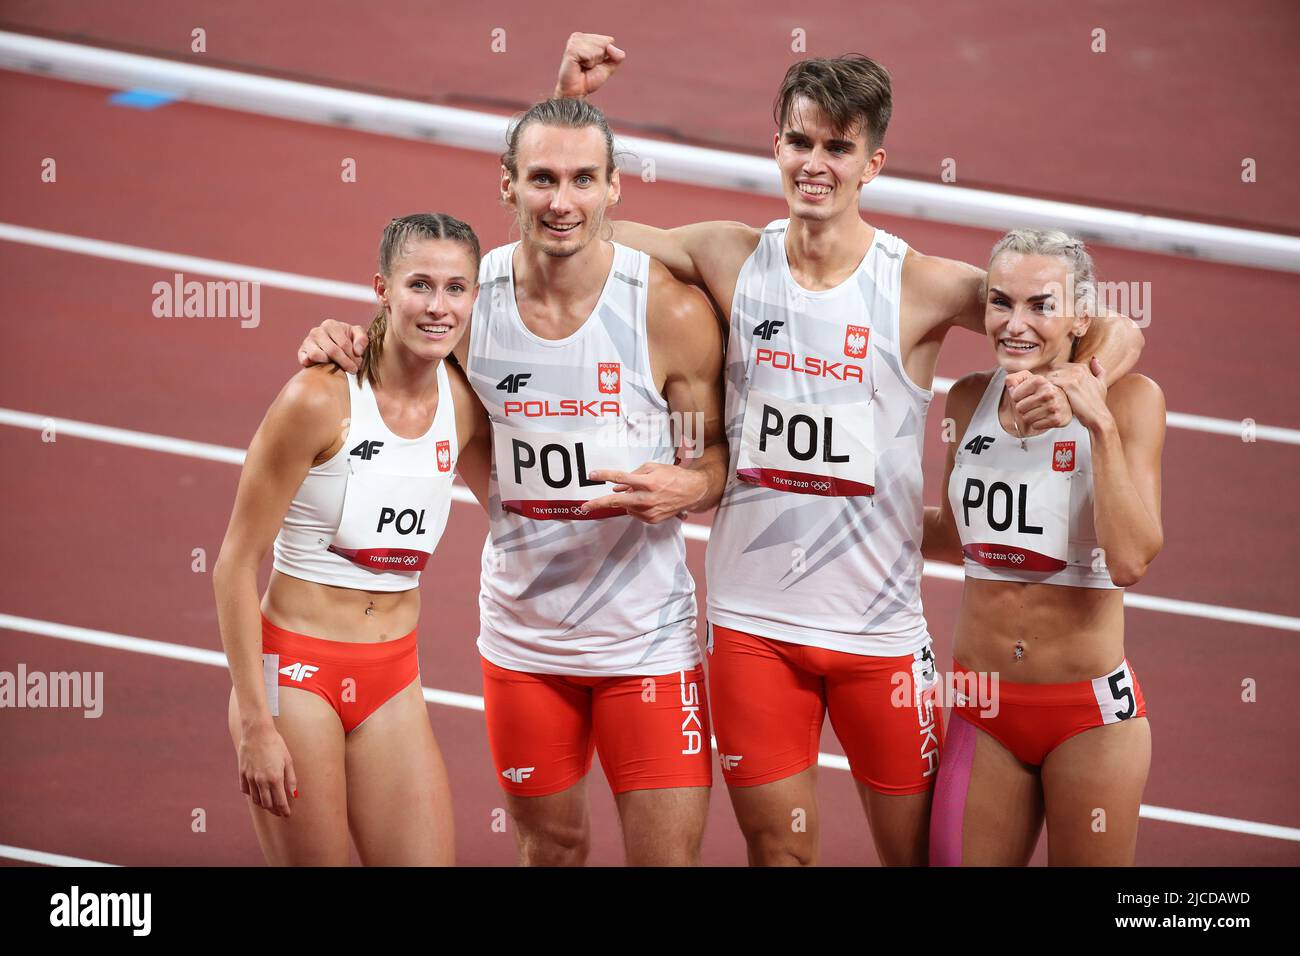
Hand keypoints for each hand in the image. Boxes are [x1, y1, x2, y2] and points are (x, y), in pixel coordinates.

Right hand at [237, 721, 297, 817]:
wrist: (257, 732)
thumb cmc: (275, 744)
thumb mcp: (288, 760)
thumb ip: (291, 779)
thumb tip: (294, 794)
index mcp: (275, 778)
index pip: (280, 802)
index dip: (284, 810)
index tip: (287, 814)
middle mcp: (261, 781)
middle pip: (267, 804)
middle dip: (274, 810)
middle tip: (279, 812)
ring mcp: (250, 778)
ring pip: (256, 799)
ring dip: (263, 805)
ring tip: (270, 805)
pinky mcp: (242, 774)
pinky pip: (246, 790)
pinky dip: (252, 795)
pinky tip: (258, 793)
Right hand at [298, 319, 367, 372]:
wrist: (335, 348)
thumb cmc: (348, 340)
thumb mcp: (358, 336)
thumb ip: (362, 340)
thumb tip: (357, 351)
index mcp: (331, 325)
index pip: (343, 343)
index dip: (353, 356)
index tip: (359, 364)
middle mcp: (317, 331)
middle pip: (332, 351)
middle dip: (345, 363)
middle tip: (353, 370)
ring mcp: (307, 341)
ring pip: (317, 355)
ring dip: (330, 364)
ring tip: (339, 367)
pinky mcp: (301, 352)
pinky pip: (305, 360)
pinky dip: (314, 365)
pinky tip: (325, 368)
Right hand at [554, 32, 624, 98]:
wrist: (576, 91)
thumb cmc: (589, 79)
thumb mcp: (608, 67)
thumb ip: (618, 57)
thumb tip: (611, 47)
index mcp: (587, 37)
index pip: (609, 41)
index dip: (605, 56)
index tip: (594, 63)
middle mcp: (579, 36)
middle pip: (605, 44)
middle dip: (600, 58)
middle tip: (587, 66)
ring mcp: (574, 41)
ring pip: (598, 49)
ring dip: (593, 62)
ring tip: (583, 66)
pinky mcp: (571, 49)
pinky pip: (590, 55)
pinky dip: (588, 64)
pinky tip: (579, 66)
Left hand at [580, 461, 704, 523]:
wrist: (692, 491)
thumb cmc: (672, 476)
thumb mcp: (653, 468)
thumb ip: (633, 475)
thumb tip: (616, 488)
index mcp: (648, 482)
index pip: (621, 478)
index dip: (605, 475)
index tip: (591, 475)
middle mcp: (648, 498)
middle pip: (617, 501)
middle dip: (598, 503)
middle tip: (584, 507)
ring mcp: (650, 511)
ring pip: (626, 506)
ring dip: (626, 500)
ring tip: (641, 492)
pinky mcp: (652, 519)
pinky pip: (634, 513)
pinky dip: (635, 506)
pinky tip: (646, 500)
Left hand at [1005, 369, 1073, 433]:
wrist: (1064, 401)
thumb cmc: (1042, 390)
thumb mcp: (1027, 379)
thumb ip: (1013, 379)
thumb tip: (1009, 384)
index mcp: (1039, 381)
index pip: (1014, 395)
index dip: (1017, 397)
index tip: (1026, 395)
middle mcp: (1048, 392)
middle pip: (1019, 408)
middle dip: (1023, 407)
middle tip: (1032, 404)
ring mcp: (1053, 406)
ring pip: (1026, 418)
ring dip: (1030, 416)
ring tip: (1038, 409)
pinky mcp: (1057, 419)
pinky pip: (1035, 426)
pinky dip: (1037, 423)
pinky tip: (1044, 416)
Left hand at [1046, 357, 1111, 430]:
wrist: (1098, 417)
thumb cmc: (1097, 404)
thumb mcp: (1101, 384)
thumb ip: (1098, 371)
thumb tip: (1094, 359)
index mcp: (1082, 367)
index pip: (1059, 367)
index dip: (1053, 377)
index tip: (1049, 387)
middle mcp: (1078, 369)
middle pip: (1053, 370)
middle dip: (1047, 379)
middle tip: (1041, 391)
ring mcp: (1073, 376)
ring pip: (1050, 375)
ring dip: (1044, 384)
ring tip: (1041, 395)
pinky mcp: (1068, 385)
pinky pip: (1051, 383)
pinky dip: (1046, 390)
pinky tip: (1044, 398)